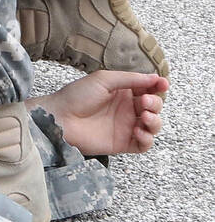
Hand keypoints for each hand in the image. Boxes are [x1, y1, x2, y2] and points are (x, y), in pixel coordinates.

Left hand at [34, 70, 166, 156]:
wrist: (59, 118)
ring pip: (153, 126)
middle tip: (144, 101)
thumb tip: (155, 77)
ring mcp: (124, 126)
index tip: (163, 84)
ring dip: (155, 121)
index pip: (148, 89)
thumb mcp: (104, 80)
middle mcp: (125, 109)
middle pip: (153, 107)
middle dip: (154, 103)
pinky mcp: (121, 143)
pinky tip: (138, 131)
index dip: (158, 86)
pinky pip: (144, 144)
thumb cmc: (76, 96)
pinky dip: (147, 138)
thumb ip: (130, 79)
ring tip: (143, 116)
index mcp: (122, 92)